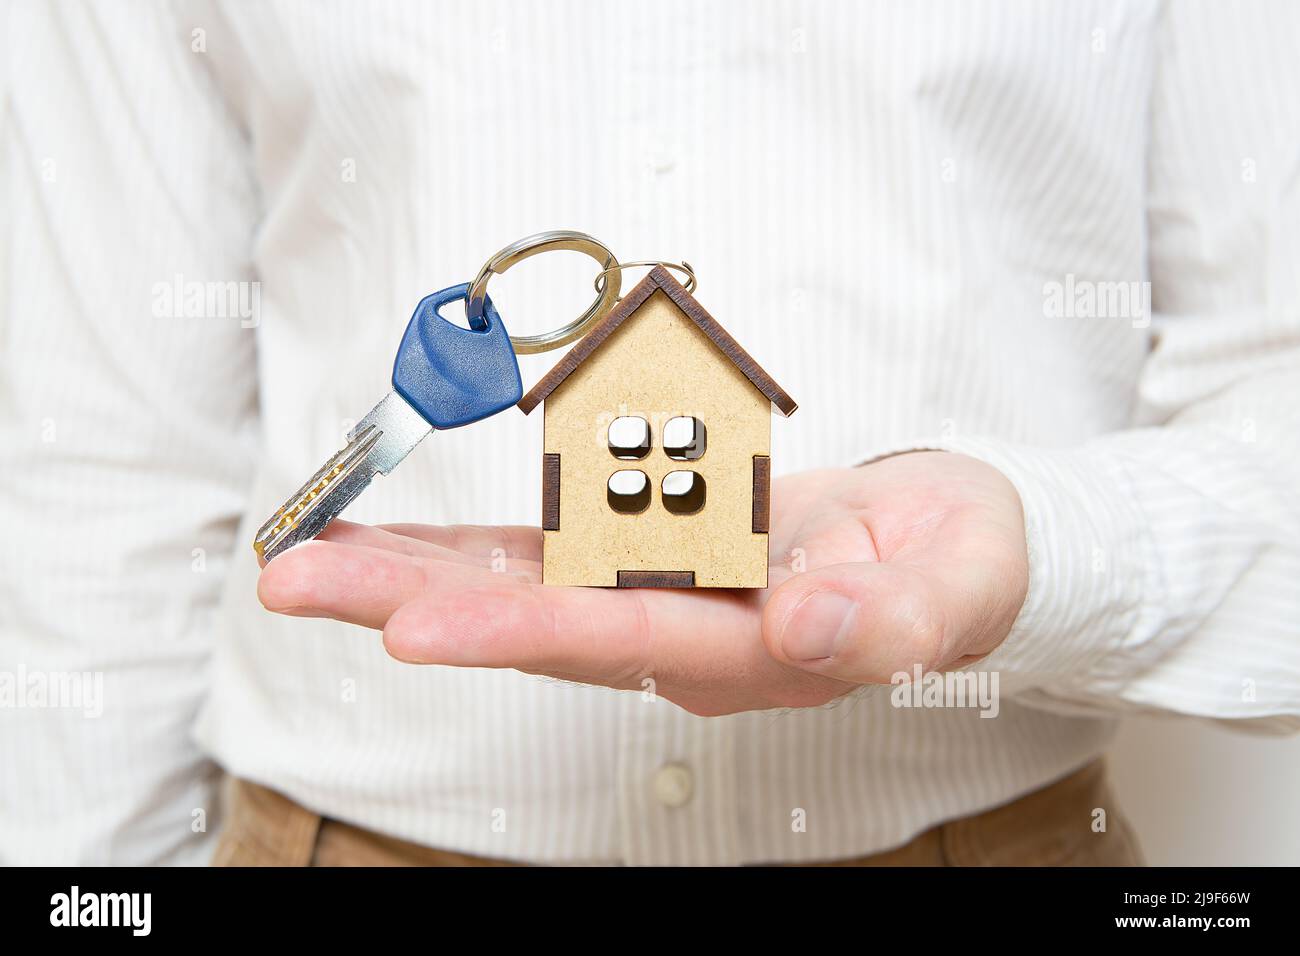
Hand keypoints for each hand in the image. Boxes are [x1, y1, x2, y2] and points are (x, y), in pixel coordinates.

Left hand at [258, 452, 1028, 715]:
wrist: (942, 540)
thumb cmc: (955, 559)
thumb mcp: (957, 581)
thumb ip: (894, 620)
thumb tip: (809, 636)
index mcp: (750, 650)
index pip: (624, 644)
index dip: (522, 635)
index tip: (418, 629)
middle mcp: (681, 637)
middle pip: (535, 624)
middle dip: (415, 605)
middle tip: (295, 585)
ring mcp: (655, 598)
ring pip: (518, 588)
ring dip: (409, 574)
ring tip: (299, 559)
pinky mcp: (646, 559)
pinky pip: (543, 551)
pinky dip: (462, 546)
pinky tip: (388, 540)